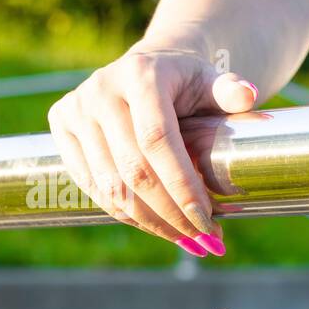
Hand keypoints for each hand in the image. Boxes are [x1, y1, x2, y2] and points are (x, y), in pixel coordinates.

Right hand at [47, 48, 258, 256]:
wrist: (145, 68)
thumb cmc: (186, 83)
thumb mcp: (211, 81)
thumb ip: (230, 91)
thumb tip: (248, 96)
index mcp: (141, 75)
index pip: (157, 140)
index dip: (181, 185)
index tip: (207, 219)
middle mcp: (101, 90)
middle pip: (133, 169)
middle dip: (171, 213)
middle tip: (204, 238)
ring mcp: (76, 109)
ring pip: (110, 185)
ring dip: (150, 222)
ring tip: (187, 240)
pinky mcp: (60, 128)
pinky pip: (91, 186)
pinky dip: (125, 214)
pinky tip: (157, 227)